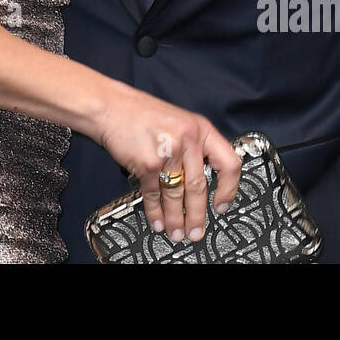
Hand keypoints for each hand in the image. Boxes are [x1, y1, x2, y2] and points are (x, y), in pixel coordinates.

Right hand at [94, 83, 240, 243]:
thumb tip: (202, 180)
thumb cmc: (140, 114)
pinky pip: (155, 194)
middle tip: (196, 232)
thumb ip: (193, 146)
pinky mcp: (148, 163)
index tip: (221, 206)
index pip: (228, 164)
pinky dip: (156, 212)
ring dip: (176, 219)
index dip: (228, 190)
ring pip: (177, 194)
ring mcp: (168, 151)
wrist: (110, 107)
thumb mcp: (179, 122)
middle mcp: (188, 139)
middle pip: (199, 186)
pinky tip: (157, 220)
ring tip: (176, 232)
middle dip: (197, 216)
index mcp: (200, 128)